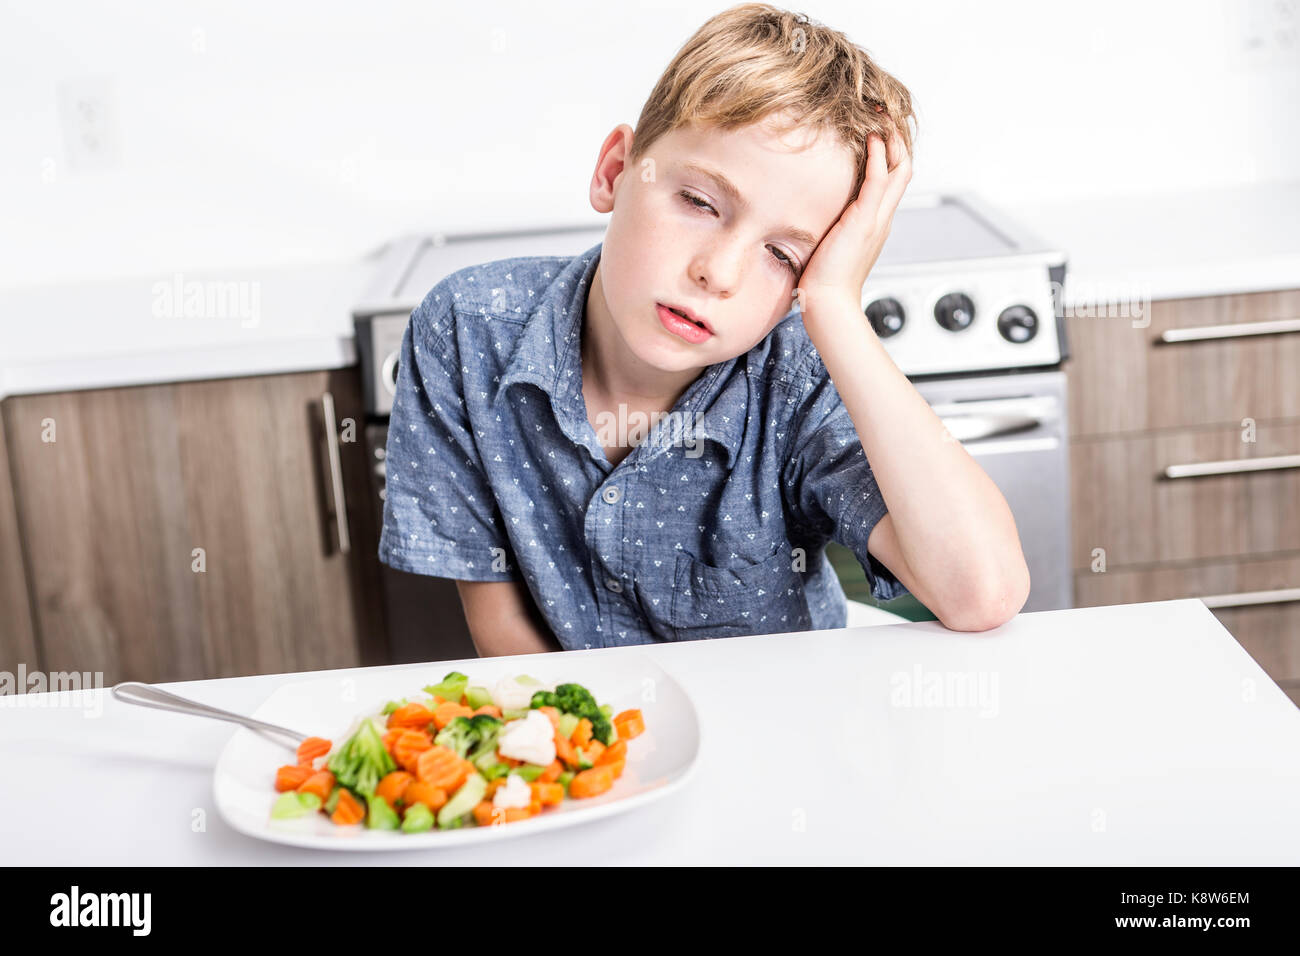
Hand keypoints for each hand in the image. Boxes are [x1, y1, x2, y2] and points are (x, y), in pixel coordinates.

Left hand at [795, 118, 912, 313]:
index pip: (892, 178)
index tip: (878, 128)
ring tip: (881, 114)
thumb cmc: (823, 280)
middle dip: (897, 137)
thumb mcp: (829, 243)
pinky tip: (871, 138)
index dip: (890, 151)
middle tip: (884, 111)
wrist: (827, 303)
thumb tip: (814, 213)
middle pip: (903, 167)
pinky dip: (878, 156)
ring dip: (891, 138)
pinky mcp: (865, 221)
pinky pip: (879, 181)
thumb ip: (829, 225)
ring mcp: (876, 219)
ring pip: (898, 169)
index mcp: (874, 223)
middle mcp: (881, 218)